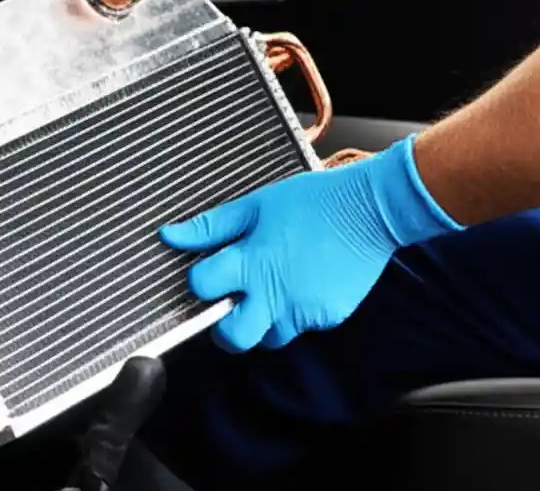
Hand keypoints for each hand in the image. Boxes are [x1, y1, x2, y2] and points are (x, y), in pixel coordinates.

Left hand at [159, 135, 462, 351]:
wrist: (370, 209)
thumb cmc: (313, 201)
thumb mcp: (256, 205)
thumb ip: (210, 227)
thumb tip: (169, 236)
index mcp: (253, 262)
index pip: (202, 287)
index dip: (200, 280)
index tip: (209, 272)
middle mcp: (276, 294)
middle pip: (233, 338)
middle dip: (225, 330)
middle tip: (231, 308)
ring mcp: (304, 311)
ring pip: (270, 337)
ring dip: (263, 322)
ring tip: (273, 290)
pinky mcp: (328, 317)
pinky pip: (302, 326)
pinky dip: (297, 312)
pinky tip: (304, 283)